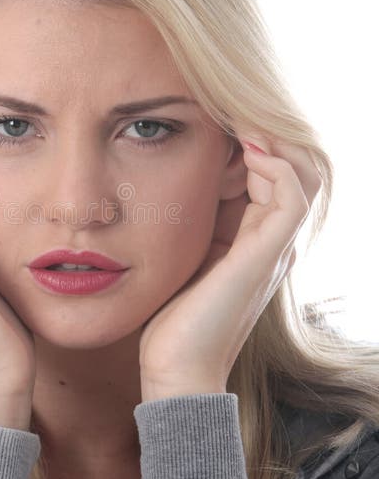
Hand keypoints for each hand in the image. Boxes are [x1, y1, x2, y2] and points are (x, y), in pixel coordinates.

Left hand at [138, 132, 322, 399]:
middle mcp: (274, 240)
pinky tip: (244, 150)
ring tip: (241, 121)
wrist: (177, 368)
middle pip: (300, 167)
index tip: (221, 114)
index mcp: (255, 239)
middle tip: (233, 110)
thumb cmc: (172, 317)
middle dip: (270, 134)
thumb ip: (192, 221)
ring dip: (276, 141)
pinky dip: (275, 164)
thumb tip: (178, 182)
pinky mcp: (268, 254)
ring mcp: (276, 247)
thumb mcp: (182, 255)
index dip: (256, 141)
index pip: (276, 174)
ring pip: (305, 173)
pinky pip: (293, 194)